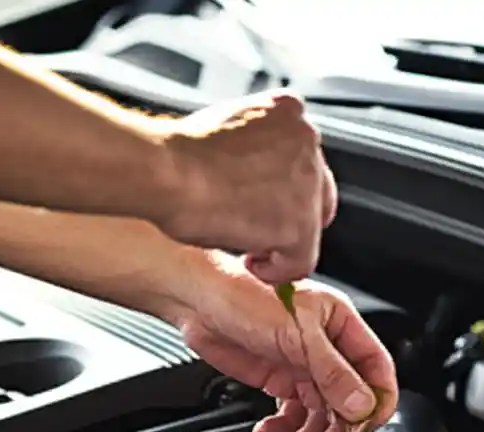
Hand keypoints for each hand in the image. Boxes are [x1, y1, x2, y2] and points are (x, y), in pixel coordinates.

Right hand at [159, 92, 336, 284]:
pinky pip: (301, 260)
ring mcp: (308, 182)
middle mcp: (306, 140)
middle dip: (288, 215)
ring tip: (245, 247)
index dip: (281, 186)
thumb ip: (250, 145)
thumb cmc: (176, 156)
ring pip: (309, 226)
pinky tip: (250, 263)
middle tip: (257, 230)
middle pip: (315, 191)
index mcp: (287, 110)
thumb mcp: (223, 129)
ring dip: (279, 241)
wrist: (167, 172)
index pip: (302, 156)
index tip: (260, 201)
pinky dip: (277, 269)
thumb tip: (246, 173)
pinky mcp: (300, 223)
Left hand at [168, 253, 397, 431]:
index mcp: (341, 324)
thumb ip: (333, 373)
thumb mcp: (299, 335)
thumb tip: (361, 404)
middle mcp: (325, 346)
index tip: (363, 427)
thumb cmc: (247, 296)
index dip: (376, 400)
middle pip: (349, 395)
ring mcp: (301, 364)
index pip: (375, 368)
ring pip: (320, 409)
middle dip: (342, 424)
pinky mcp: (278, 378)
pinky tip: (270, 431)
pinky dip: (282, 426)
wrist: (201, 301)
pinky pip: (290, 411)